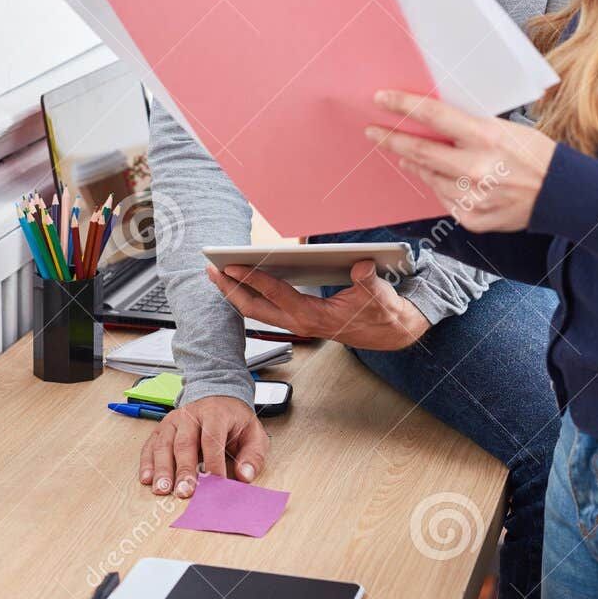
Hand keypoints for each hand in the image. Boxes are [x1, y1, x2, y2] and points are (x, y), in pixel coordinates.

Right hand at [138, 396, 268, 497]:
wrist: (217, 394)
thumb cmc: (234, 419)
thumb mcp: (253, 433)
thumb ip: (253, 456)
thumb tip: (245, 477)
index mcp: (215, 414)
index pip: (212, 439)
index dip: (214, 462)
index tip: (216, 483)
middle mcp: (190, 415)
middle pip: (184, 443)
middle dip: (184, 469)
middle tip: (185, 492)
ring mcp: (173, 421)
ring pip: (164, 445)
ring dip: (162, 469)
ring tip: (163, 490)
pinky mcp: (161, 429)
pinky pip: (150, 445)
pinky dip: (147, 463)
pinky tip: (147, 479)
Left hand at [206, 258, 430, 349]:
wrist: (387, 332)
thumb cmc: (381, 313)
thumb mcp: (379, 296)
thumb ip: (368, 282)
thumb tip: (361, 266)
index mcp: (313, 316)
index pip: (275, 294)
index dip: (252, 279)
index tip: (231, 266)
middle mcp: (299, 322)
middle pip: (254, 308)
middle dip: (230, 290)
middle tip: (210, 270)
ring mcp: (296, 323)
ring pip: (256, 311)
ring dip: (235, 293)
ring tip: (217, 274)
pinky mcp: (298, 320)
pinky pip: (266, 309)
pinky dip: (249, 295)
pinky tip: (240, 282)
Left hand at [365, 90, 556, 232]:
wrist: (562, 194)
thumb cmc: (535, 155)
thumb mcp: (505, 128)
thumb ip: (468, 126)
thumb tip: (432, 121)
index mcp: (486, 138)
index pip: (434, 116)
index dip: (403, 106)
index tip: (382, 100)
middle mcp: (476, 168)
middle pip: (420, 151)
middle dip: (392, 139)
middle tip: (373, 131)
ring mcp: (473, 197)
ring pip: (428, 177)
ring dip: (414, 163)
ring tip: (407, 154)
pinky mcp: (473, 218)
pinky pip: (444, 198)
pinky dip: (439, 185)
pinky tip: (442, 177)